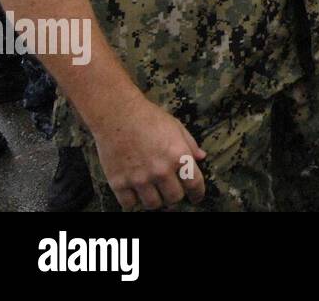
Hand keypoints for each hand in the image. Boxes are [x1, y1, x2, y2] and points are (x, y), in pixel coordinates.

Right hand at [91, 96, 206, 209]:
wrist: (117, 114)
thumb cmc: (149, 117)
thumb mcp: (176, 127)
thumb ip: (190, 144)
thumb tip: (201, 158)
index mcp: (178, 156)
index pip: (194, 184)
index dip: (197, 194)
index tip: (196, 198)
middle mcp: (161, 171)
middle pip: (174, 198)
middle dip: (175, 197)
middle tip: (171, 192)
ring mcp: (139, 178)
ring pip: (153, 205)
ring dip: (156, 201)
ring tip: (154, 194)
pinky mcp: (118, 182)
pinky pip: (129, 204)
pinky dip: (133, 202)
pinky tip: (135, 195)